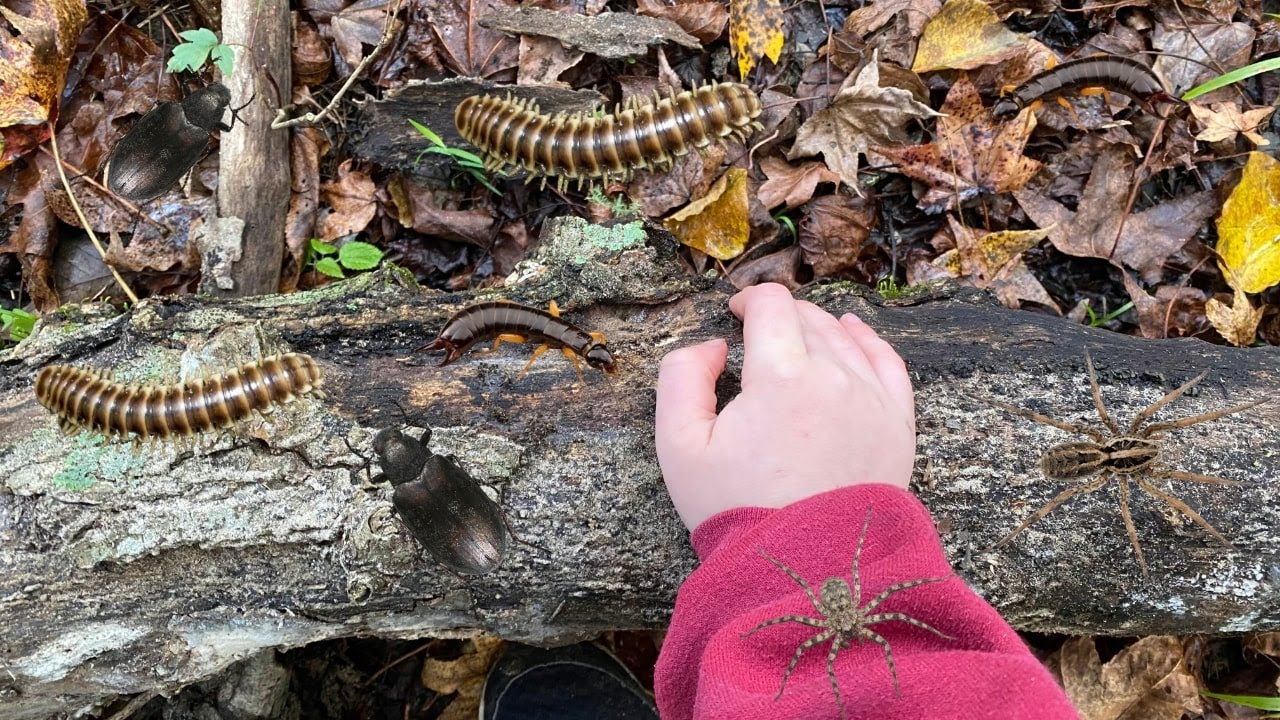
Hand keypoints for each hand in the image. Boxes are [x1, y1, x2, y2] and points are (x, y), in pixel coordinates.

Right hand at [655, 283, 916, 529]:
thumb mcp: (678, 447)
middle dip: (779, 318)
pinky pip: (887, 362)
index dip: (748, 300)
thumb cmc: (738, 510)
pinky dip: (867, 340)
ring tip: (795, 338)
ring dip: (816, 328)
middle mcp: (834, 376)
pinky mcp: (897, 424)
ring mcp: (873, 399)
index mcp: (780, 376)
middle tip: (758, 337)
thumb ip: (682, 377)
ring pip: (844, 337)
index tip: (734, 313)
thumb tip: (716, 345)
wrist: (806, 570)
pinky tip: (853, 332)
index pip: (772, 305)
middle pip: (808, 319)